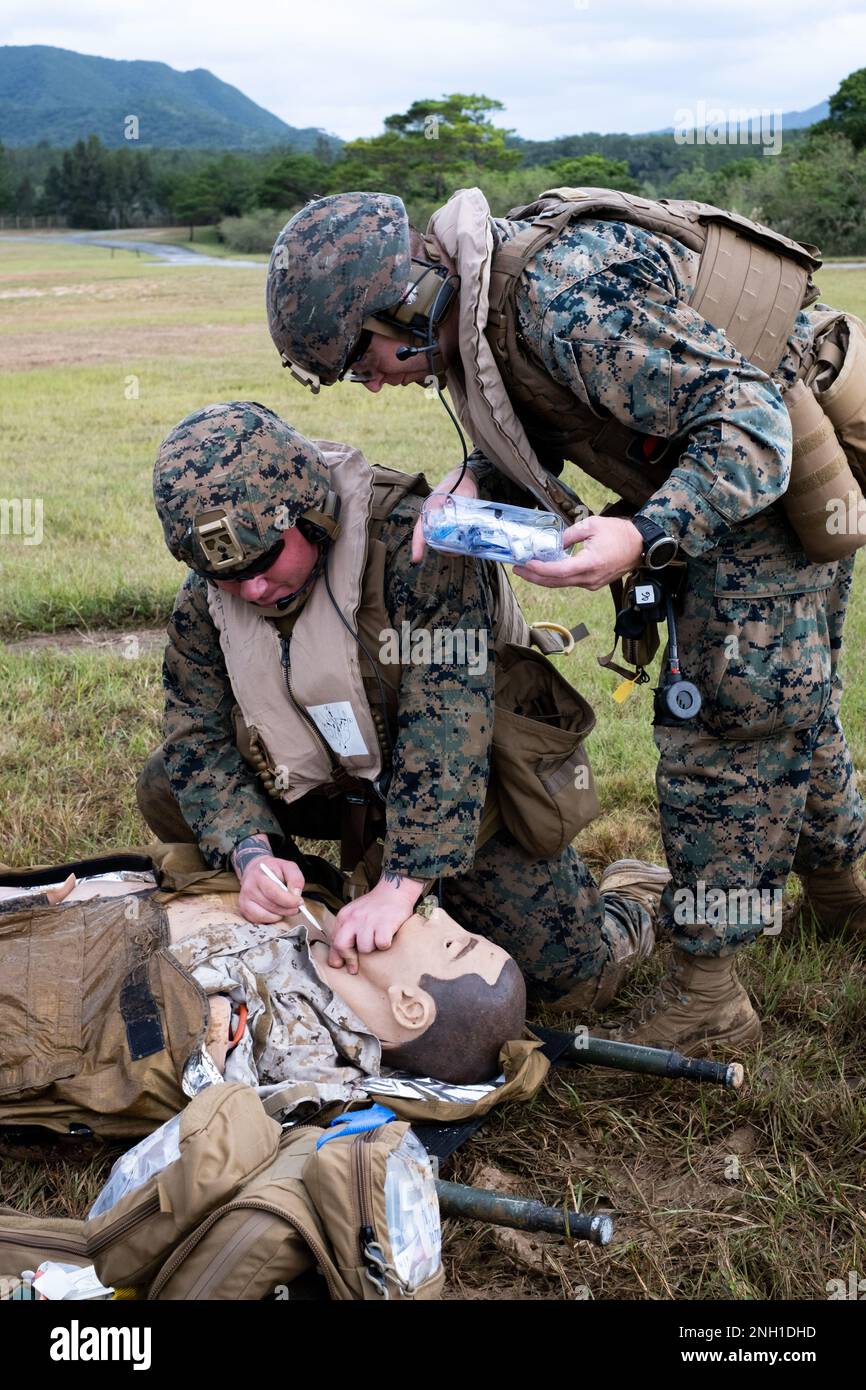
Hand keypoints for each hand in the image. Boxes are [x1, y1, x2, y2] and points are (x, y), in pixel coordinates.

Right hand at [237, 854, 304, 924]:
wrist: (255, 870)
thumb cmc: (272, 869)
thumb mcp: (287, 867)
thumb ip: (295, 878)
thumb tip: (296, 894)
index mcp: (258, 876)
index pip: (273, 893)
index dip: (288, 900)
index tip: (299, 902)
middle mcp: (248, 889)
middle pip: (271, 906)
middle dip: (288, 909)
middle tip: (298, 907)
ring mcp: (244, 901)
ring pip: (267, 915)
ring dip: (281, 914)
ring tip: (286, 907)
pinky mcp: (245, 910)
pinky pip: (261, 921)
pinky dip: (272, 918)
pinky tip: (276, 910)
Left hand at [328, 873, 424, 970]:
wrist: (394, 890)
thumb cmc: (375, 907)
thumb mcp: (355, 914)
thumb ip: (346, 932)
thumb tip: (337, 959)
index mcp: (344, 916)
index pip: (334, 941)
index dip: (338, 957)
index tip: (343, 966)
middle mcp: (354, 918)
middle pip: (342, 945)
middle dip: (349, 958)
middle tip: (355, 967)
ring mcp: (369, 921)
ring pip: (365, 948)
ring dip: (372, 948)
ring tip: (378, 939)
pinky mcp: (384, 924)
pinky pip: (381, 944)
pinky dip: (385, 944)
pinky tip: (388, 937)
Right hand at [411, 466, 478, 562]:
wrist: (462, 477)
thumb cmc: (461, 483)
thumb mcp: (465, 492)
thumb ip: (465, 506)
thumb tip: (466, 523)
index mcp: (430, 507)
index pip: (420, 528)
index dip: (418, 544)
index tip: (417, 558)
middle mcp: (430, 515)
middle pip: (429, 538)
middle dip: (441, 548)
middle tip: (456, 553)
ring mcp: (436, 520)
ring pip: (437, 539)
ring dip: (448, 547)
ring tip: (462, 549)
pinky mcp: (443, 523)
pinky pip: (444, 537)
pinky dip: (452, 543)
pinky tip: (462, 545)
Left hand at [513, 516, 643, 590]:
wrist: (641, 545)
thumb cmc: (620, 533)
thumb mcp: (592, 525)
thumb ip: (570, 534)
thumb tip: (554, 541)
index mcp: (590, 563)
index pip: (559, 571)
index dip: (540, 569)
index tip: (525, 563)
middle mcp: (590, 578)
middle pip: (556, 582)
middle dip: (534, 576)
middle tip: (518, 569)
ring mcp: (592, 583)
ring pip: (562, 584)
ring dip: (543, 578)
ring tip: (527, 569)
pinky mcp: (593, 583)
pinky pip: (570, 582)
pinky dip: (556, 577)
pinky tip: (546, 569)